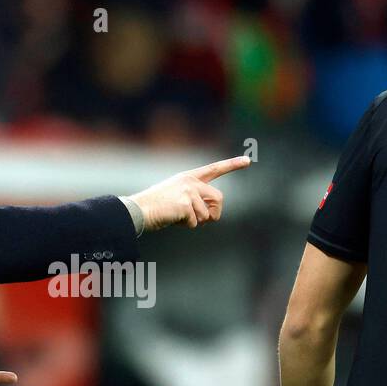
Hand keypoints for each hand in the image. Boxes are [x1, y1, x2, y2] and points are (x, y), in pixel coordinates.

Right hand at [126, 156, 250, 231]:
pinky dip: (185, 225)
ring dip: (196, 221)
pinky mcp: (185, 204)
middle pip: (218, 199)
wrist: (139, 210)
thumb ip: (196, 201)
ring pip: (207, 214)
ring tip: (177, 216)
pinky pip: (195, 222)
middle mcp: (191, 181)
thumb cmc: (157, 208)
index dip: (232, 165)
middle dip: (213, 213)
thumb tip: (212, 216)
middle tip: (199, 220)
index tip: (247, 160)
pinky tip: (172, 219)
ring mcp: (188, 191)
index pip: (214, 169)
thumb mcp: (178, 198)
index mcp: (189, 177)